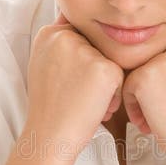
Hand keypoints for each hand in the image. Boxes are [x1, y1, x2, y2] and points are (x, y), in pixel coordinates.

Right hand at [24, 11, 123, 154]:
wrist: (50, 137)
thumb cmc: (50, 107)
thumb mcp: (45, 66)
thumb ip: (61, 45)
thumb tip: (86, 27)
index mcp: (49, 33)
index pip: (80, 33)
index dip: (83, 59)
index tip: (73, 81)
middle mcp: (65, 36)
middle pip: (97, 47)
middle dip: (94, 72)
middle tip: (77, 95)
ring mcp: (86, 51)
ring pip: (110, 62)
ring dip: (105, 85)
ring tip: (86, 103)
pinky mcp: (105, 68)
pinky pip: (120, 78)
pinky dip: (113, 97)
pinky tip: (97, 108)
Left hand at [121, 24, 165, 159]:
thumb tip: (160, 44)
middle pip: (152, 60)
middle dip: (154, 87)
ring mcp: (165, 58)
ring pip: (138, 71)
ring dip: (142, 97)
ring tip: (155, 118)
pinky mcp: (146, 75)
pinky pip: (128, 85)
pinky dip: (133, 106)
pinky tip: (148, 122)